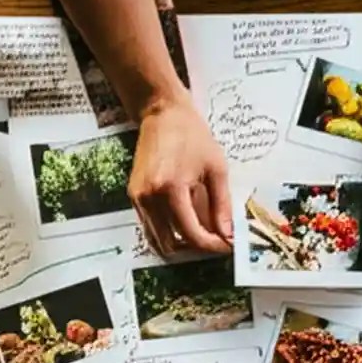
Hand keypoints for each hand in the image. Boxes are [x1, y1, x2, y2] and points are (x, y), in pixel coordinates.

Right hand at [129, 97, 232, 255]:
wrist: (163, 114)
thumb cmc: (191, 135)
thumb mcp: (216, 168)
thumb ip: (222, 205)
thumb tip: (228, 234)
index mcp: (171, 189)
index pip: (191, 233)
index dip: (212, 245)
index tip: (227, 245)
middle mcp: (149, 197)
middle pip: (172, 243)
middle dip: (196, 248)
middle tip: (216, 242)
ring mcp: (138, 198)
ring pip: (158, 240)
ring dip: (180, 244)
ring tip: (202, 236)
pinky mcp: (134, 196)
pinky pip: (150, 226)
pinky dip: (168, 232)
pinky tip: (186, 224)